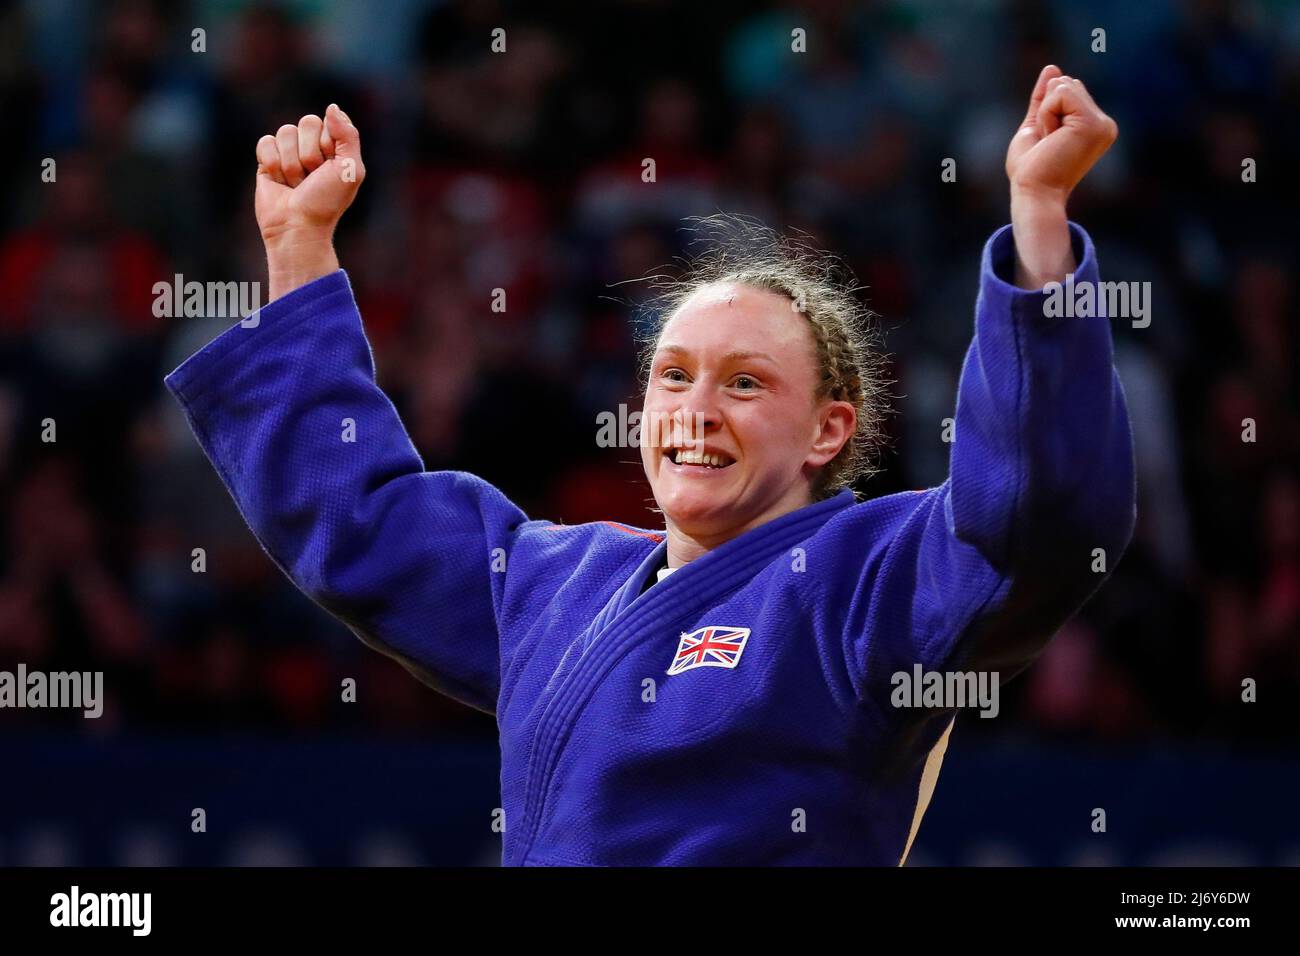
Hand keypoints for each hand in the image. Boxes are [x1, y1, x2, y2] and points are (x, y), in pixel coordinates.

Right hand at [255, 105, 365, 298]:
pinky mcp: (267, 161)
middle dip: (309, 154)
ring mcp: (289, 153)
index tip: (329, 168)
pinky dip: (272, 163)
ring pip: (285, 132)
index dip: (327, 145)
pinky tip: (279, 182)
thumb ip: (348, 135)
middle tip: (312, 178)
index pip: (328, 122)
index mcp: (335, 148)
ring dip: (291, 163)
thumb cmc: (327, 202)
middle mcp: (312, 147)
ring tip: (296, 184)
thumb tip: (332, 107)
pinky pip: (265, 142)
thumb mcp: (351, 170)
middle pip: (306, 123)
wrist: (298, 227)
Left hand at [1006, 65, 1117, 202]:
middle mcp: (1104, 124)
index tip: (1048, 142)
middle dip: (1046, 109)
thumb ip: (1044, 99)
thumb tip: (1053, 68)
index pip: (1066, 91)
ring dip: (1045, 113)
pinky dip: (1046, 114)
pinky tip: (1052, 137)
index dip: (1046, 110)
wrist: (1034, 193)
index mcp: (1094, 126)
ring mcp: (1102, 123)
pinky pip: (1060, 93)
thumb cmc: (1031, 169)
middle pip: (1067, 84)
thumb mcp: (1036, 126)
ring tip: (1050, 141)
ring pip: (1063, 86)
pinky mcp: (1093, 123)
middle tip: (1048, 142)